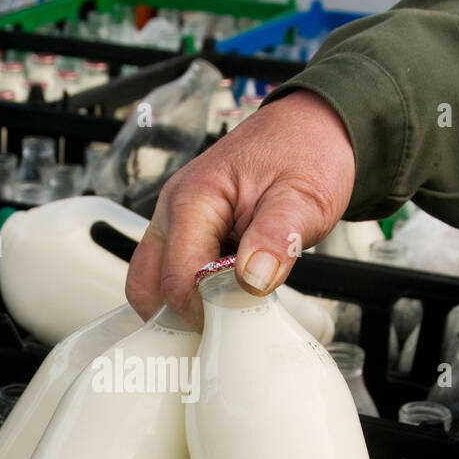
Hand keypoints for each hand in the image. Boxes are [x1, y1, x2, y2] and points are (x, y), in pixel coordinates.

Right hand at [125, 89, 355, 328]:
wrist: (311, 127)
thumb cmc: (307, 154)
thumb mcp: (305, 198)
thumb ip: (278, 238)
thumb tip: (251, 280)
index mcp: (193, 199)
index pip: (177, 277)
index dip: (204, 311)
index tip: (236, 325)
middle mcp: (172, 209)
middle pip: (146, 284)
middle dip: (179, 316)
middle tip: (222, 331)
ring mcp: (174, 220)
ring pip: (151, 281)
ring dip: (181, 306)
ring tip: (224, 315)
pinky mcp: (185, 230)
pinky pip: (171, 271)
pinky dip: (190, 293)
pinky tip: (225, 298)